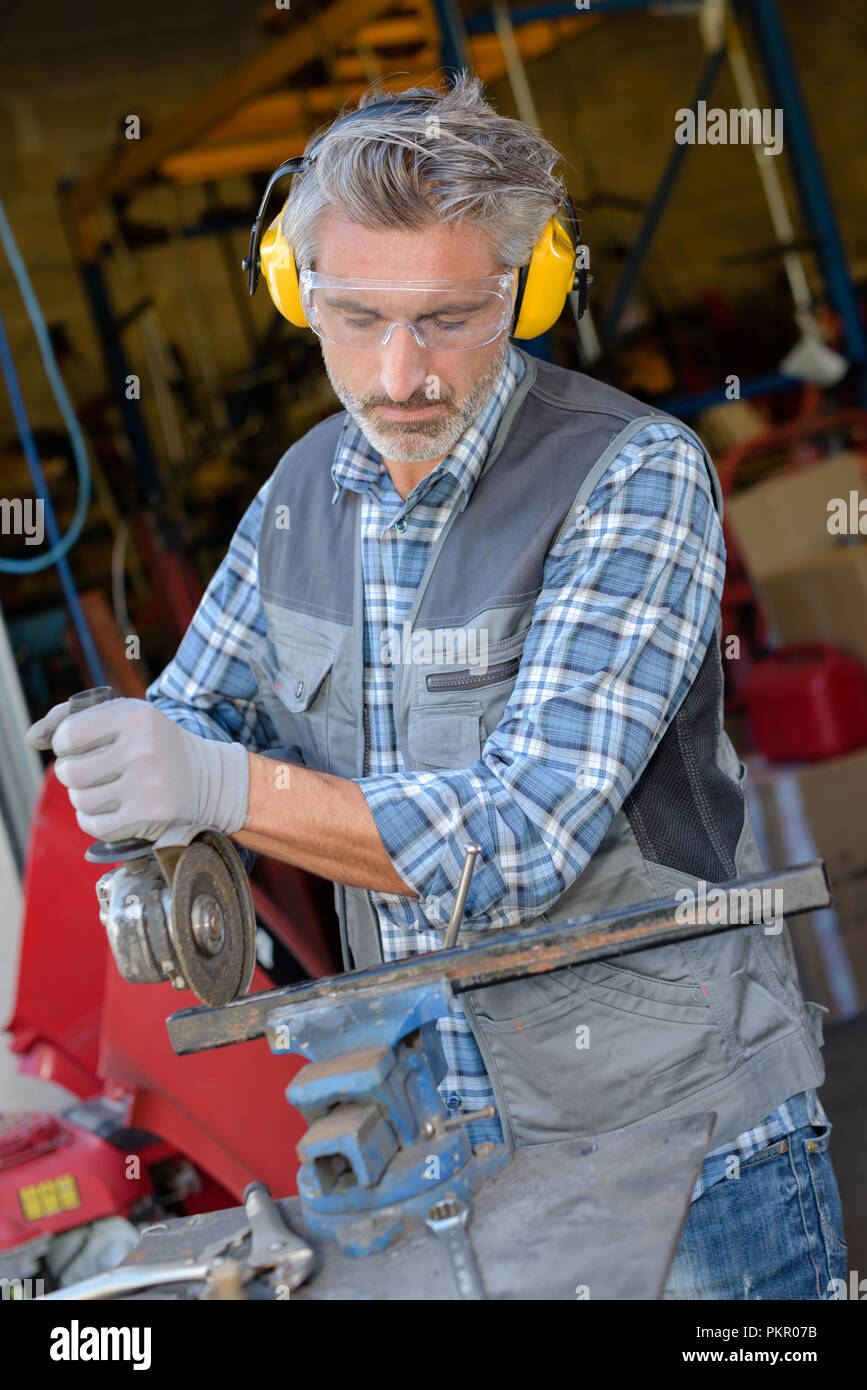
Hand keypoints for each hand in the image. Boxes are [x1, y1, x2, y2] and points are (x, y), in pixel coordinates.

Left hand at [25, 697, 249, 843]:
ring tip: (107, 792)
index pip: (67, 736)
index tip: (80, 749)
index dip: (65, 746)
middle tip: (92, 774)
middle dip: (73, 775)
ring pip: (80, 800)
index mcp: (134, 715)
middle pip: (69, 772)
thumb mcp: (129, 718)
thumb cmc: (158, 746)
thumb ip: (78, 718)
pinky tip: (112, 812)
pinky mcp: (149, 815)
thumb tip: (33, 737)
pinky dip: (95, 822)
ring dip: (86, 800)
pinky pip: (94, 825)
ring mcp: (147, 783)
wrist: (211, 780)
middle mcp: (141, 747)